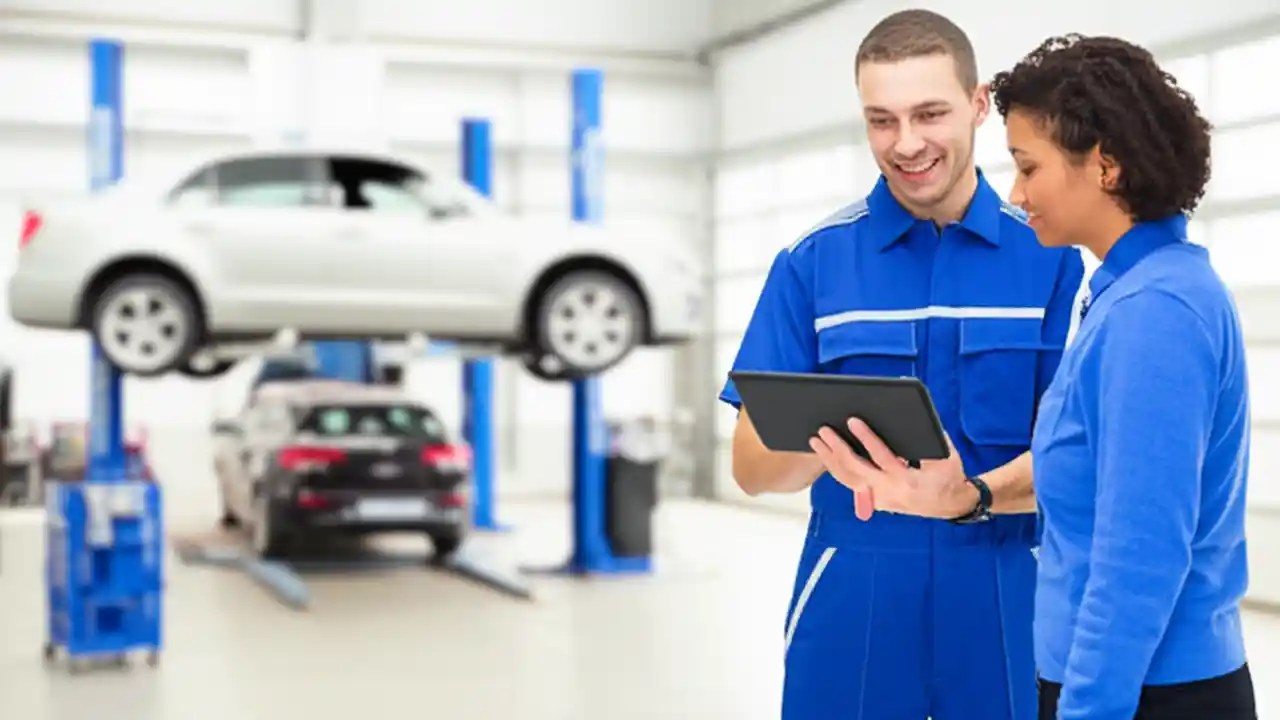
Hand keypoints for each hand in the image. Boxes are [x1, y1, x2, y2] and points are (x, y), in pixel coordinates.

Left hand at [809, 417, 973, 520]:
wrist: (951, 505)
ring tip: (816, 440)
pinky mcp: (875, 501)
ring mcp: (880, 499)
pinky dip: (836, 469)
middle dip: (838, 448)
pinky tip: (825, 455)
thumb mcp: (946, 456)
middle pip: (856, 469)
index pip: (882, 457)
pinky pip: (851, 484)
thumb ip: (928, 436)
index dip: (867, 438)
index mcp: (908, 481)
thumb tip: (909, 412)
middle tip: (824, 430)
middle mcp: (890, 493)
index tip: (852, 421)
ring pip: (848, 479)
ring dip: (830, 459)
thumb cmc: (948, 475)